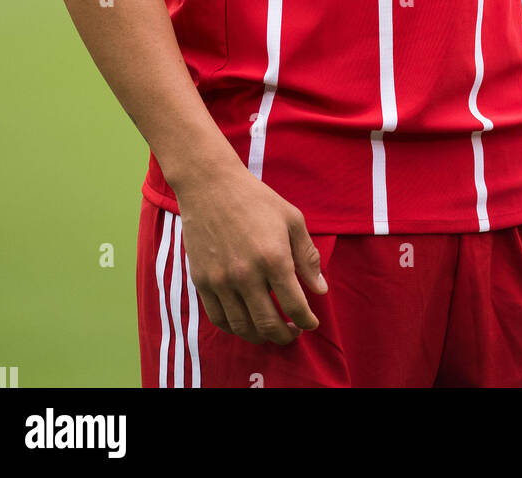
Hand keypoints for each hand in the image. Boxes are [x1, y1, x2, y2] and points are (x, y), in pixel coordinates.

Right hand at [175, 163, 328, 345]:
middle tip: (293, 333)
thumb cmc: (256, 199)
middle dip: (286, 335)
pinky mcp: (201, 281)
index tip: (311, 323)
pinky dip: (235, 328)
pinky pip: (219, 319)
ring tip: (271, 330)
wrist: (210, 185)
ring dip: (261, 337)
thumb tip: (320, 290)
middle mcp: (246, 274)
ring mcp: (221, 280)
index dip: (307, 321)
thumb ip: (308, 256)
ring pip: (243, 327)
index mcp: (274, 258)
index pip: (295, 306)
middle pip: (269, 324)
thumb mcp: (292, 219)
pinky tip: (246, 323)